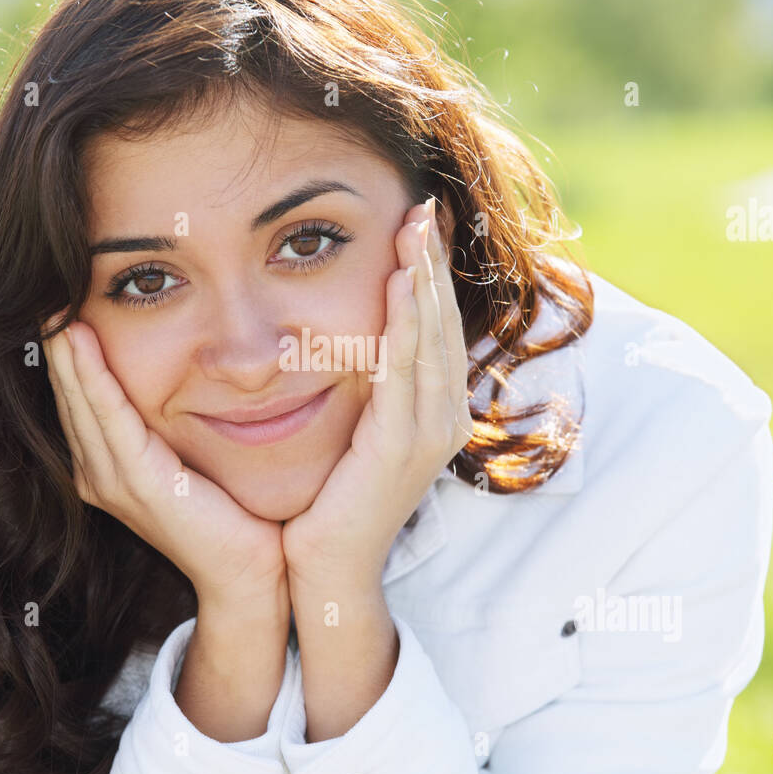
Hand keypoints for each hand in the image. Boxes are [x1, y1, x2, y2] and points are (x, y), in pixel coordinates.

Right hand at [42, 315, 287, 607]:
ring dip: (65, 351)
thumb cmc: (238, 513)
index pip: (81, 397)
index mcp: (109, 467)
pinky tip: (78, 340)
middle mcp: (98, 474)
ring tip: (52, 303)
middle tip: (45, 287)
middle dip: (58, 344)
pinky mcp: (138, 483)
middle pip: (70, 394)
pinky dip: (92, 376)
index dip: (69, 352)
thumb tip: (195, 365)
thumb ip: (178, 419)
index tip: (63, 299)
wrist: (255, 572)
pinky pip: (109, 418)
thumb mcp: (195, 454)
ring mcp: (112, 482)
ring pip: (81, 400)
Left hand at [281, 197, 473, 592]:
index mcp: (436, 412)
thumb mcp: (359, 433)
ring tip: (417, 226)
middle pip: (442, 322)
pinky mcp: (402, 445)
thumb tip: (358, 342)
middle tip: (425, 205)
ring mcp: (430, 433)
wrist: (327, 568)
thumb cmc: (333, 501)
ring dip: (424, 278)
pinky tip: (402, 283)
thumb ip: (369, 388)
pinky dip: (405, 323)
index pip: (437, 327)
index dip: (433, 273)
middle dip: (434, 262)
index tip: (423, 224)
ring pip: (430, 337)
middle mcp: (445, 418)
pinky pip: (405, 370)